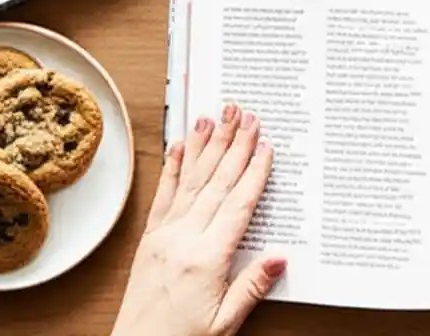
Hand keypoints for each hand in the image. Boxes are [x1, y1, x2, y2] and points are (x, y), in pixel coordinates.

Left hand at [112, 105, 284, 335]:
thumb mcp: (226, 322)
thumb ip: (252, 286)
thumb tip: (281, 257)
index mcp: (207, 259)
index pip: (238, 205)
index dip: (254, 173)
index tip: (266, 146)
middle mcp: (183, 239)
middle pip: (216, 183)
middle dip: (234, 145)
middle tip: (246, 115)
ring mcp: (163, 235)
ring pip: (191, 181)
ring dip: (205, 146)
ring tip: (215, 116)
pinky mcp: (149, 238)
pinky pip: (163, 195)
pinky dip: (173, 168)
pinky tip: (180, 146)